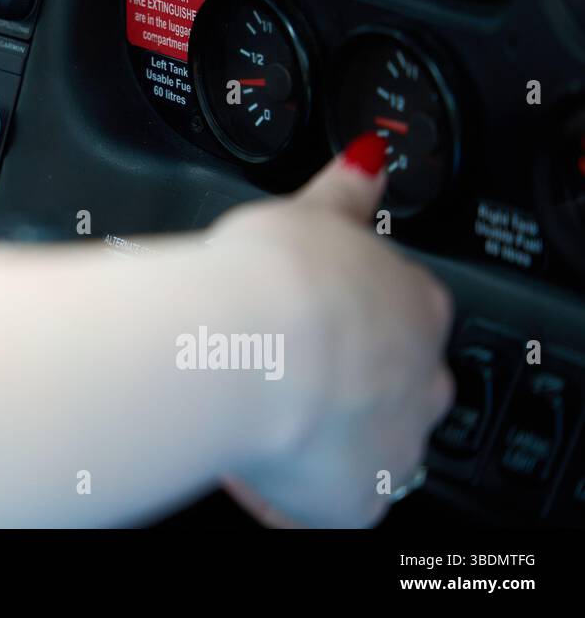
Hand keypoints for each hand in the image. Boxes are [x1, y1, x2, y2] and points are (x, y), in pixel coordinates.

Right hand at [209, 134, 454, 526]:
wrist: (246, 349)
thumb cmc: (274, 280)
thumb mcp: (309, 212)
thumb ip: (345, 191)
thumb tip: (369, 157)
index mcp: (414, 304)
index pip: (399, 314)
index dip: (346, 317)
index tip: (297, 316)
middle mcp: (419, 377)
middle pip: (391, 385)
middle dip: (340, 382)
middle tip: (272, 366)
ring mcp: (393, 443)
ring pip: (361, 444)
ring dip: (315, 434)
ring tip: (249, 412)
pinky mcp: (357, 499)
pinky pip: (324, 503)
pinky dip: (285, 490)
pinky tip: (242, 461)